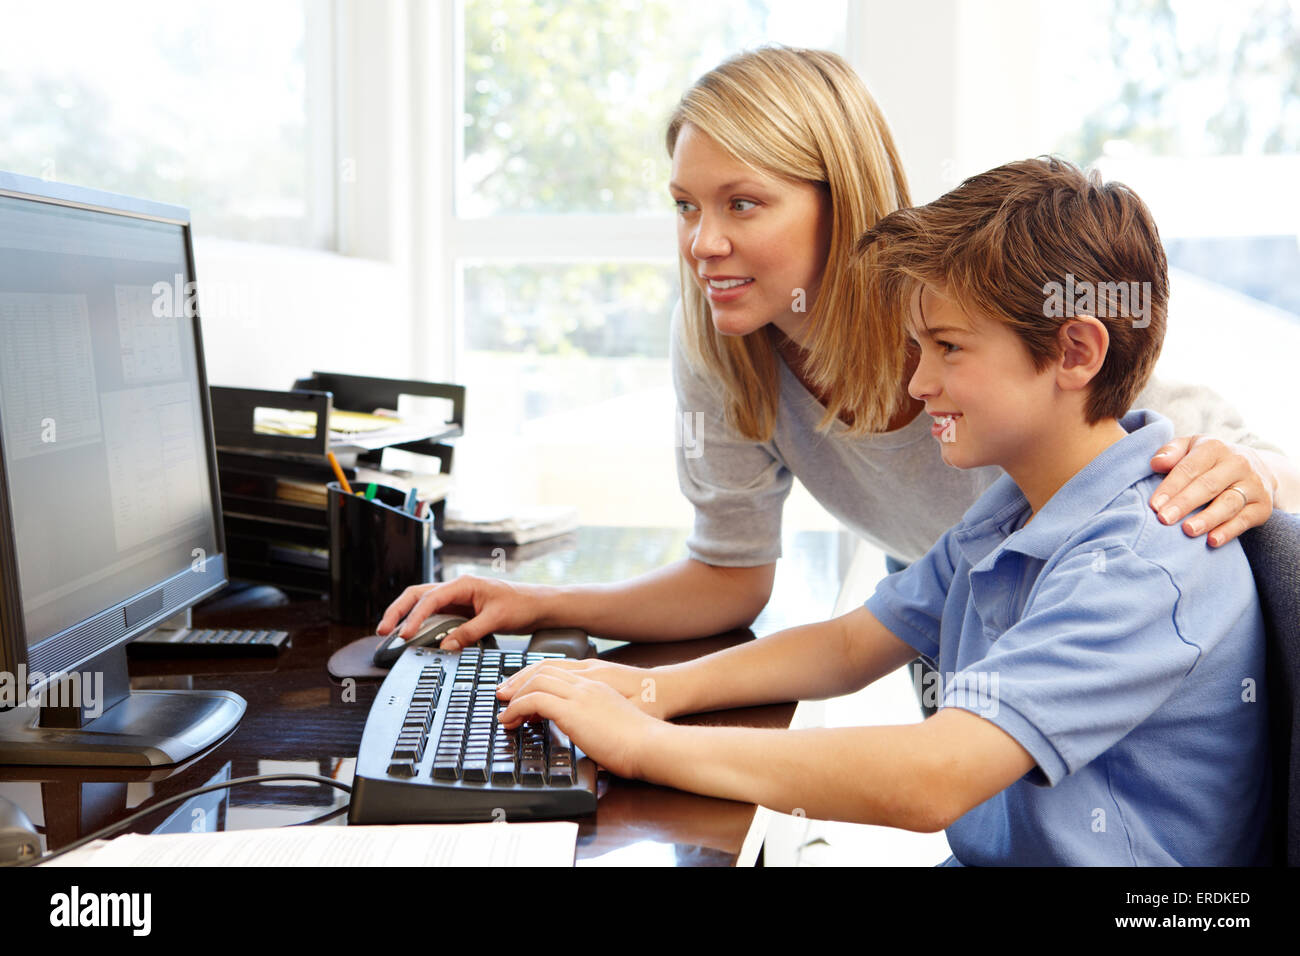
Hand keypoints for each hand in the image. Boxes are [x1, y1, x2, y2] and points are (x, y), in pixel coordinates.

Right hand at [374, 575, 551, 648]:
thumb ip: (469, 632)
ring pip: (422, 603)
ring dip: (405, 616)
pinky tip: (413, 636)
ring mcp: (456, 598)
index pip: (430, 598)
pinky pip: (434, 614)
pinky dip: (420, 623)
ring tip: (390, 635)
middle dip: (397, 611)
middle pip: (417, 595)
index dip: (414, 617)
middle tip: (383, 631)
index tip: (405, 634)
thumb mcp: (496, 619)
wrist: (538, 605)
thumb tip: (445, 646)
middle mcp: (456, 588)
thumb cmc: (521, 605)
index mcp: (463, 584)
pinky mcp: (459, 609)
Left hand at [496, 663, 666, 779]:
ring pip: (536, 681)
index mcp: (598, 686)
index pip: (559, 671)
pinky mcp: (573, 710)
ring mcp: (580, 695)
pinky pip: (534, 700)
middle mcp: (587, 685)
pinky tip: (511, 720)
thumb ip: (598, 725)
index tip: (522, 693)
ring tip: (505, 713)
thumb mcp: (615, 726)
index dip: (536, 679)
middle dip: (519, 682)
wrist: (651, 744)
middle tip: (504, 697)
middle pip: (543, 670)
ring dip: (515, 696)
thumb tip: (589, 742)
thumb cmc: (640, 743)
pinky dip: (516, 708)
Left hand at [1149, 436, 1276, 546]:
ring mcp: (1253, 485)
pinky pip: (1245, 520)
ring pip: (1228, 503)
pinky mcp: (1263, 506)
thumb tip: (1156, 463)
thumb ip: (1171, 451)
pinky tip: (1212, 541)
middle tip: (1164, 519)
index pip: (1189, 468)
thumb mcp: (1191, 447)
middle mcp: (1237, 464)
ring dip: (1207, 519)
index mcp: (1215, 448)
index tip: (1154, 505)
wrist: (1258, 469)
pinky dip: (1229, 531)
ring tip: (1188, 530)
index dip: (1171, 487)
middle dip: (1184, 503)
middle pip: (1208, 485)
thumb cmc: (1210, 460)